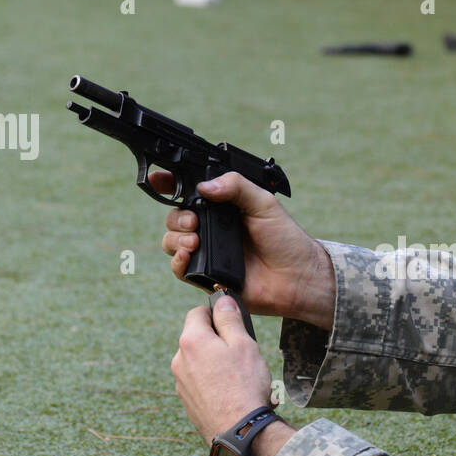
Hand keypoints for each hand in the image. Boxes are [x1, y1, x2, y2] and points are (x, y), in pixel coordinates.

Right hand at [155, 171, 334, 329]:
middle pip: (174, 217)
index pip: (188, 192)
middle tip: (194, 221)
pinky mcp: (206, 276)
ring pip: (172, 241)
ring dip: (176, 238)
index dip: (169, 184)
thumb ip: (236, 186)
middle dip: (176, 216)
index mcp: (222, 207)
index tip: (158, 179)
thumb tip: (204, 185)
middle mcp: (210, 229)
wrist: (296, 276)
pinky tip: (188, 255)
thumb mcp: (263, 203)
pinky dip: (178, 261)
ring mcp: (207, 252)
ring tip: (195, 240)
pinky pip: (179, 269)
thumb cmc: (285, 239)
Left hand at [171, 296, 273, 446]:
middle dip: (218, 341)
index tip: (232, 322)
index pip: (197, 313)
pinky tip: (233, 394)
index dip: (216, 313)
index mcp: (191, 341)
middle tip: (242, 353)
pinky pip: (200, 383)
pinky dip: (214, 383)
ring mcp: (181, 384)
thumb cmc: (244, 385)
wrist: (239, 432)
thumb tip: (222, 301)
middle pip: (198, 338)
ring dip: (216, 363)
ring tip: (241, 378)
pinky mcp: (187, 403)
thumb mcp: (243, 343)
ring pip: (199, 362)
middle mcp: (179, 361)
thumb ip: (230, 319)